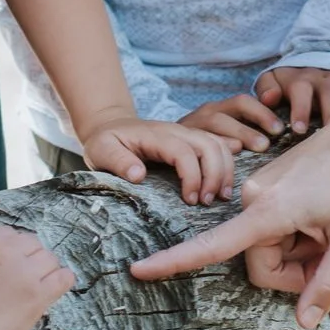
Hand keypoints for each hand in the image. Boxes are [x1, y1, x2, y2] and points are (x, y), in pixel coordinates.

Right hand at [0, 225, 76, 329]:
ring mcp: (24, 271)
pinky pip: (64, 278)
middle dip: (29, 261)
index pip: (12, 235)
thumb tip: (6, 259)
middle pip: (33, 244)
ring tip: (32, 291)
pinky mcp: (38, 294)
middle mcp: (6, 249)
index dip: (13, 253)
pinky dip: (61, 282)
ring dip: (44, 273)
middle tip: (21, 282)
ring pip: (50, 259)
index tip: (8, 269)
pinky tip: (51, 291)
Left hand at [79, 112, 235, 206]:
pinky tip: (226, 184)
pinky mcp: (191, 141)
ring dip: (225, 170)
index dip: (192, 176)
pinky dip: (227, 163)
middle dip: (215, 174)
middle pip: (209, 145)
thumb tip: (139, 176)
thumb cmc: (106, 142)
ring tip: (221, 197)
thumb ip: (118, 162)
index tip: (190, 201)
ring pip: (218, 145)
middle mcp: (176, 131)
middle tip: (208, 202)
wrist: (111, 127)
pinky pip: (218, 145)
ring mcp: (186, 134)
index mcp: (156, 135)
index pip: (184, 152)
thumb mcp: (101, 150)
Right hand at [130, 101, 329, 328]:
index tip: (139, 271)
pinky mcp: (265, 188)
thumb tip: (304, 322)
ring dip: (298, 250)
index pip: (214, 244)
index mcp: (269, 210)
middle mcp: (253, 199)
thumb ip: (328, 282)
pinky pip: (272, 228)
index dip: (176, 262)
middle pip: (259, 261)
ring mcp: (257, 191)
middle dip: (294, 269)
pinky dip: (297, 234)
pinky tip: (322, 217)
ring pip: (267, 246)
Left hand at [255, 66, 329, 134]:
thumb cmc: (288, 82)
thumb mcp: (272, 80)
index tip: (299, 130)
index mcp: (301, 80)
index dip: (301, 110)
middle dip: (329, 115)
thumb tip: (269, 99)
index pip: (301, 90)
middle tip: (326, 139)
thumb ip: (267, 89)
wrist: (312, 66)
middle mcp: (324, 81)